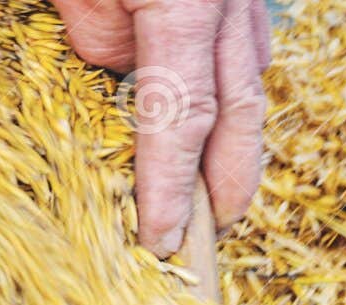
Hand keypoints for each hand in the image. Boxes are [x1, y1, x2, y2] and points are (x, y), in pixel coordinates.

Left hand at [55, 0, 270, 254]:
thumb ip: (95, 42)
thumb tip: (118, 96)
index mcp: (184, 5)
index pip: (183, 118)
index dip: (174, 189)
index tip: (161, 240)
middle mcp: (227, 4)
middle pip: (239, 116)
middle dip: (227, 188)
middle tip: (204, 238)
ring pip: (250, 88)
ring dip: (234, 149)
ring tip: (212, 199)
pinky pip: (244, 54)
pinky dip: (231, 98)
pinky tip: (216, 128)